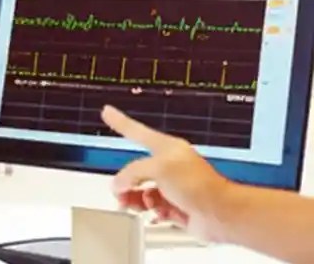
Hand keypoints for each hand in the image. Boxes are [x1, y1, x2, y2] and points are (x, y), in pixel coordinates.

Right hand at [102, 105, 234, 240]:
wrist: (220, 215)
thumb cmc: (200, 186)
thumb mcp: (158, 169)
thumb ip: (132, 172)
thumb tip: (119, 183)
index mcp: (168, 149)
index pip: (137, 131)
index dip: (120, 122)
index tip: (108, 112)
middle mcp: (170, 166)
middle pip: (136, 170)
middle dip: (126, 182)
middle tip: (120, 190)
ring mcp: (173, 187)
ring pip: (141, 190)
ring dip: (135, 199)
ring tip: (135, 205)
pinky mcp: (176, 207)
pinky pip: (152, 207)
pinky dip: (150, 211)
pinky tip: (156, 213)